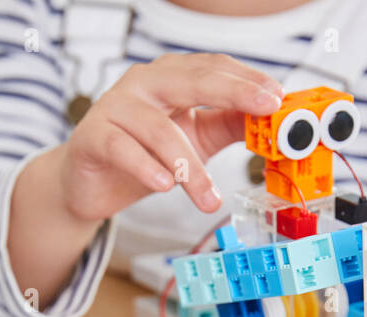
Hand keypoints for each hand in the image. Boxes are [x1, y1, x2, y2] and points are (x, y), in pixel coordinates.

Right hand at [57, 53, 283, 222]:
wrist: (89, 181)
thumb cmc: (142, 153)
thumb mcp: (194, 138)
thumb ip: (227, 125)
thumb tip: (269, 120)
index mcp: (169, 77)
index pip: (213, 68)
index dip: (247, 80)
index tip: (277, 98)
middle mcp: (143, 83)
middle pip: (191, 81)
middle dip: (233, 94)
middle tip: (263, 112)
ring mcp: (115, 107)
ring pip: (160, 130)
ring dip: (189, 166)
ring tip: (208, 197)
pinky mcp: (93, 136)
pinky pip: (122, 149)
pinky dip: (145, 167)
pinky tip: (163, 184)